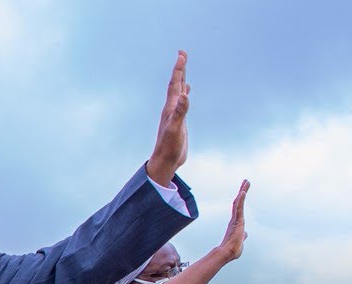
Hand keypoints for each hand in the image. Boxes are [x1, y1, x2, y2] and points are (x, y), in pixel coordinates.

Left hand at [147, 50, 189, 186]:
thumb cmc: (169, 147)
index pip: (175, 84)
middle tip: (182, 54)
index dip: (178, 69)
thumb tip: (184, 95)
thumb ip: (180, 112)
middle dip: (179, 69)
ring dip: (181, 80)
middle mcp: (171, 108)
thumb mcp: (176, 129)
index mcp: (170, 108)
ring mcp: (174, 115)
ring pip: (179, 93)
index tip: (182, 54)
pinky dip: (185, 95)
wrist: (165, 161)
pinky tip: (186, 93)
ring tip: (183, 70)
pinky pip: (182, 103)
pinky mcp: (178, 121)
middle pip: (176, 85)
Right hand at [218, 180, 249, 260]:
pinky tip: (243, 192)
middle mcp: (235, 219)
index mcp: (236, 223)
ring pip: (239, 202)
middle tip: (246, 181)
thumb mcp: (241, 240)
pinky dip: (241, 199)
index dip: (240, 199)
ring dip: (243, 191)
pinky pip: (239, 208)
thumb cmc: (233, 249)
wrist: (228, 253)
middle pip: (238, 202)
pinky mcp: (237, 221)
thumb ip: (243, 236)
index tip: (242, 191)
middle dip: (242, 191)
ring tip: (246, 182)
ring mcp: (235, 219)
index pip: (238, 208)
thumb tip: (245, 234)